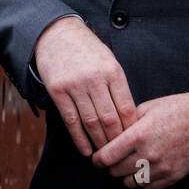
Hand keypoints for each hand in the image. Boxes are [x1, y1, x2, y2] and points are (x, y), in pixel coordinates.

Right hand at [33, 17, 137, 156]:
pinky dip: (79, 138)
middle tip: (120, 153)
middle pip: (110, 119)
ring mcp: (75, 85)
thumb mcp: (109, 61)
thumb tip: (127, 117)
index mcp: (112, 71)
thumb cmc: (87, 49)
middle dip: (116, 140)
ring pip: (91, 122)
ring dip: (99, 142)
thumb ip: (117, 86)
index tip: (132, 140)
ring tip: (104, 154)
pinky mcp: (58, 91)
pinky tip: (86, 149)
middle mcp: (95, 79)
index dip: (130, 128)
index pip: (126, 108)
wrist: (57, 34)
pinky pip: (71, 120)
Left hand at [90, 92, 188, 188]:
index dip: (97, 159)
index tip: (97, 158)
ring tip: (129, 164)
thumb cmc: (178, 110)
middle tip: (113, 159)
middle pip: (116, 172)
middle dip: (111, 166)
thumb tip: (111, 134)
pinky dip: (143, 181)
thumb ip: (127, 122)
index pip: (107, 156)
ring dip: (126, 175)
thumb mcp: (147, 108)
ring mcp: (161, 168)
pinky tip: (144, 170)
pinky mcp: (173, 177)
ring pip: (130, 183)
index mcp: (139, 135)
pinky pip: (148, 188)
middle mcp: (148, 155)